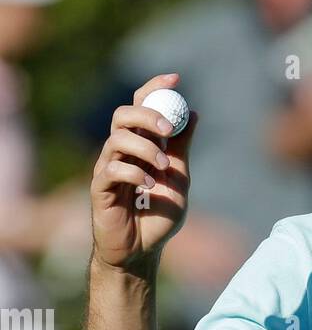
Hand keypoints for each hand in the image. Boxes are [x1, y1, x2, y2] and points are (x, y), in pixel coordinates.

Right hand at [90, 71, 196, 273]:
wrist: (142, 251)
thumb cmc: (158, 216)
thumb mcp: (179, 179)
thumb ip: (182, 148)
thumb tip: (194, 113)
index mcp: (140, 144)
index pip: (141, 105)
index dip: (155, 88)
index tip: (176, 78)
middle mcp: (121, 151)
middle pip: (123, 114)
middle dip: (147, 115)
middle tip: (168, 129)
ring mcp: (107, 168)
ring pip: (117, 139)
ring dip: (145, 149)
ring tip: (163, 170)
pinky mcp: (99, 188)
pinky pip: (111, 169)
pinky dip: (135, 173)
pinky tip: (149, 187)